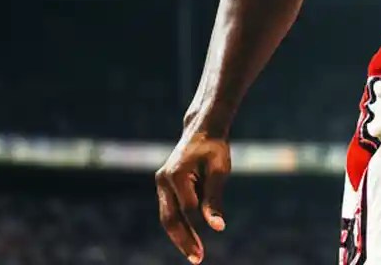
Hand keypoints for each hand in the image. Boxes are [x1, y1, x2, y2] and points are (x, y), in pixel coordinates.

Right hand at [156, 131, 230, 262]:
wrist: (202, 129)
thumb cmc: (214, 148)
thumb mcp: (219, 171)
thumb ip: (215, 198)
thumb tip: (217, 227)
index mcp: (176, 174)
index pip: (188, 208)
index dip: (199, 227)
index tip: (208, 245)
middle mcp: (163, 179)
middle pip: (170, 218)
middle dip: (183, 240)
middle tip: (197, 259)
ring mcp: (161, 183)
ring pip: (167, 217)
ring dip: (180, 236)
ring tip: (195, 254)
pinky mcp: (164, 186)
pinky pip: (170, 210)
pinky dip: (180, 225)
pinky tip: (191, 239)